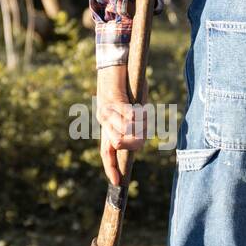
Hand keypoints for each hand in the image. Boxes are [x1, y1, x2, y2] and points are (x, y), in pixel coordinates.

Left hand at [97, 65, 146, 185]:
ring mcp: (105, 111)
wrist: (117, 63)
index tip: (117, 182)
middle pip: (119, 146)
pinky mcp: (112, 101)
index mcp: (107, 125)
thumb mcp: (134, 107)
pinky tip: (140, 105)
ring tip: (140, 110)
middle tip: (142, 127)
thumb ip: (136, 124)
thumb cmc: (128, 84)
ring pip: (125, 131)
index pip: (106, 152)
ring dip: (139, 124)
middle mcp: (102, 121)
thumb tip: (139, 140)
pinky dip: (139, 114)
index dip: (111, 169)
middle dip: (134, 141)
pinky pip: (129, 117)